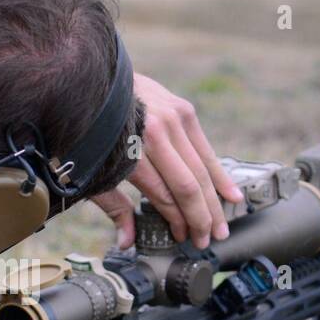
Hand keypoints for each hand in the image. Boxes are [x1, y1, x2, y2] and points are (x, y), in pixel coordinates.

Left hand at [92, 72, 244, 250]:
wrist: (90, 77)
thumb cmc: (87, 128)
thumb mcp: (92, 169)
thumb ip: (113, 205)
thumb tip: (126, 241)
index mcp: (129, 150)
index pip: (164, 195)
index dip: (177, 221)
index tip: (182, 238)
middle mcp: (154, 133)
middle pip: (188, 185)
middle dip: (201, 218)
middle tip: (207, 241)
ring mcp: (171, 117)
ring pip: (202, 168)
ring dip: (215, 201)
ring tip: (221, 226)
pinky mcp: (182, 108)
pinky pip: (205, 147)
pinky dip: (219, 173)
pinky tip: (232, 194)